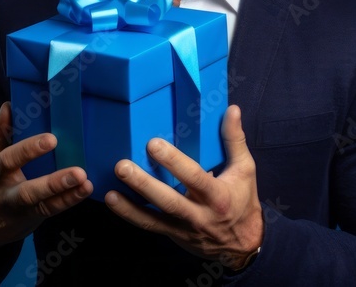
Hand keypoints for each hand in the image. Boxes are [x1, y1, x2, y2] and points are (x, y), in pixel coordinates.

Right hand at [0, 102, 93, 248]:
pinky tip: (84, 189)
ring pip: (43, 203)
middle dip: (53, 182)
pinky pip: (51, 210)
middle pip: (29, 190)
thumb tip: (8, 105)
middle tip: (79, 171)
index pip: (10, 159)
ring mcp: (20, 208)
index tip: (52, 139)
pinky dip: (68, 200)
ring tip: (85, 181)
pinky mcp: (32, 217)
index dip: (29, 149)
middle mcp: (6, 192)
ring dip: (66, 193)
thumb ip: (0, 132)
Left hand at [104, 104, 263, 269]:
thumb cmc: (242, 201)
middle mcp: (199, 214)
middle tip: (122, 166)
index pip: (194, 177)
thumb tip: (232, 109)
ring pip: (154, 218)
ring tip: (111, 192)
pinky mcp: (174, 234)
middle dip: (144, 184)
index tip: (153, 144)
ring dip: (130, 206)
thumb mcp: (245, 169)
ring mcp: (184, 227)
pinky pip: (150, 226)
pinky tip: (113, 201)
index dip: (173, 162)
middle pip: (169, 200)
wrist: (243, 245)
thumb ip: (235, 140)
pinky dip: (130, 215)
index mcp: (217, 195)